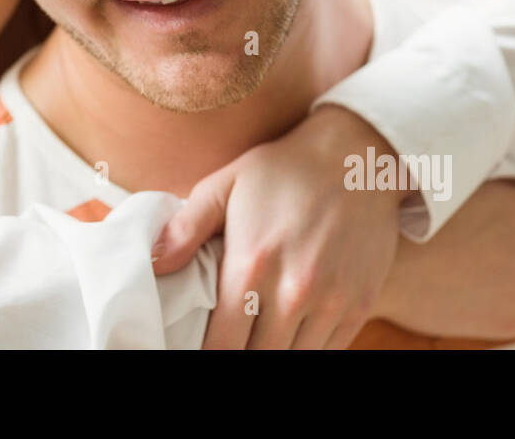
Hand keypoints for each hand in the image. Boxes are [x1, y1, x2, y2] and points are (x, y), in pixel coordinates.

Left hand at [151, 104, 406, 348]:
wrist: (357, 156)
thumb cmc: (285, 170)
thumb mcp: (226, 184)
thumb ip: (186, 228)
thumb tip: (153, 264)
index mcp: (251, 266)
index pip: (221, 345)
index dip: (208, 352)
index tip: (202, 343)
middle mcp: (293, 292)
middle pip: (257, 357)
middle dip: (240, 352)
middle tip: (231, 337)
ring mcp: (332, 302)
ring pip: (295, 359)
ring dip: (275, 350)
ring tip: (260, 334)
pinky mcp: (361, 304)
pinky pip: (330, 350)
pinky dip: (308, 346)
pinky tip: (292, 331)